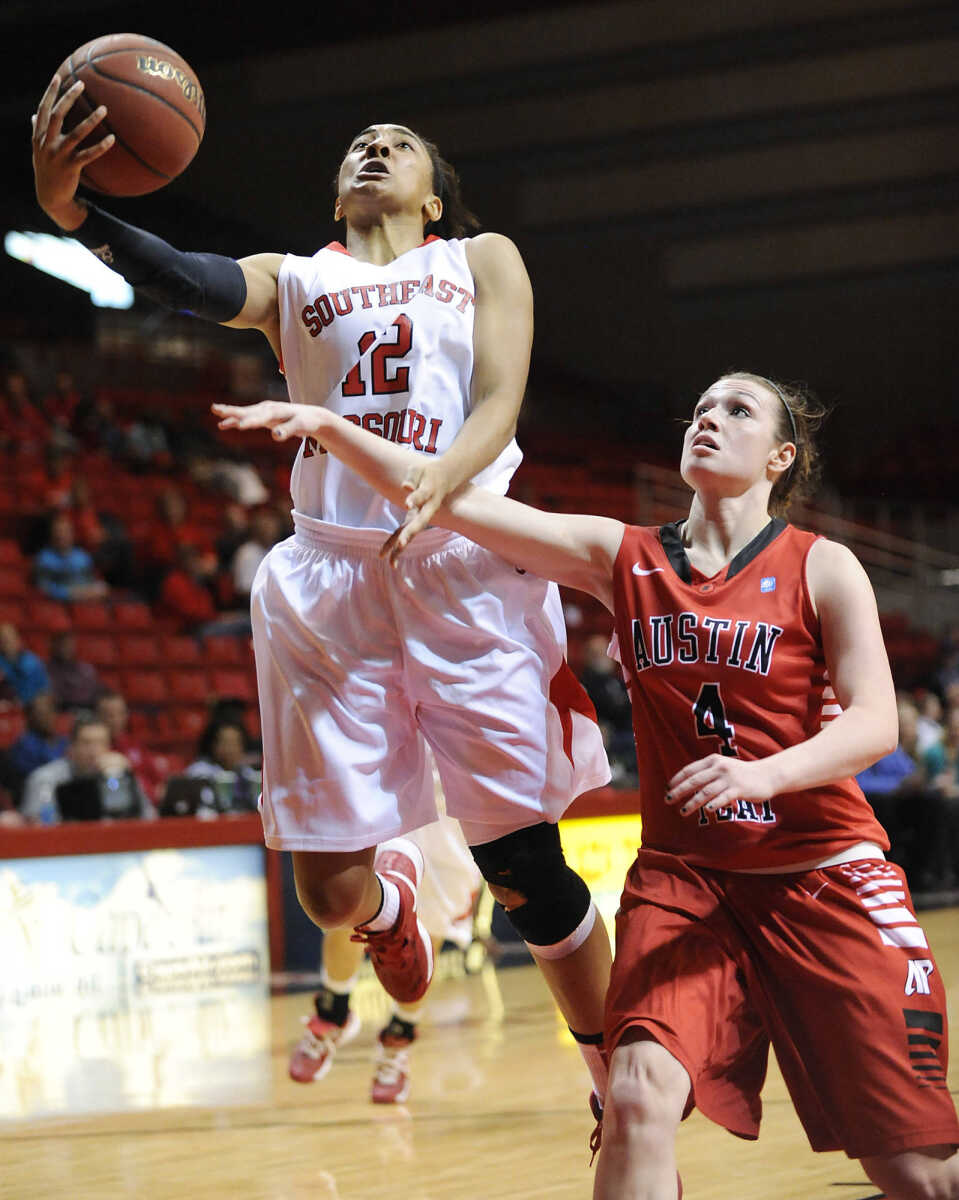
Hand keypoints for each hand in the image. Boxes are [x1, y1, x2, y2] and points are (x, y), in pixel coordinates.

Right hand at [32, 74, 113, 228]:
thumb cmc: (46, 171)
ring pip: (76, 133)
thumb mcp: (38, 150)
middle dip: (68, 97)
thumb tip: (34, 115)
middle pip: (57, 115)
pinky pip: (89, 154)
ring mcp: (59, 155)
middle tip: (82, 84)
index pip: (43, 108)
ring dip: (91, 120)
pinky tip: (112, 139)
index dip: (50, 93)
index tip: (59, 77)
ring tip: (104, 109)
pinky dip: (101, 146)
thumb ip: (36, 131)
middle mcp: (47, 143)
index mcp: (39, 136)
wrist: (50, 197)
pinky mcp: (71, 167)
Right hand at [212, 401, 320, 439]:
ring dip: (230, 413)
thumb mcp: (300, 427)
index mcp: (276, 410)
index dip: (250, 421)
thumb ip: (288, 430)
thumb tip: (275, 436)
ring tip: (215, 410)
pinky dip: (236, 420)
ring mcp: (264, 411)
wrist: (312, 416)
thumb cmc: (307, 422)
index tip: (239, 426)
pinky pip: (246, 418)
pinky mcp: (263, 417)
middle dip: (233, 411)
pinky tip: (224, 425)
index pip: (260, 416)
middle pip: (247, 410)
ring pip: (244, 412)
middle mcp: (268, 408)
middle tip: (217, 410)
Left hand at [379, 459, 453, 563]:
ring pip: (411, 532)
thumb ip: (412, 478)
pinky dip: (393, 544)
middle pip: (419, 522)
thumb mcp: (420, 471)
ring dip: (401, 546)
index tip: (407, 504)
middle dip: (410, 533)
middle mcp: (427, 509)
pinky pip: (403, 532)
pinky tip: (383, 556)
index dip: (415, 499)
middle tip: (401, 545)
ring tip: (391, 563)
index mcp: (430, 493)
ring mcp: (421, 516)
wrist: (443, 481)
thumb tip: (405, 488)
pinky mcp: (413, 520)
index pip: (422, 496)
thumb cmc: (428, 474)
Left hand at [665, 755, 774, 816]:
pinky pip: (723, 798)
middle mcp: (719, 768)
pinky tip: (707, 811)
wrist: (766, 774)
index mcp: (712, 761)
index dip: (676, 780)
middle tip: (668, 800)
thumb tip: (686, 785)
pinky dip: (714, 804)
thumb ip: (707, 774)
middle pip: (694, 781)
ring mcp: (729, 778)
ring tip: (683, 812)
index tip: (667, 789)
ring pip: (705, 792)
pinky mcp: (739, 789)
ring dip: (692, 803)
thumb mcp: (722, 767)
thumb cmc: (741, 774)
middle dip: (679, 791)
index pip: (689, 770)